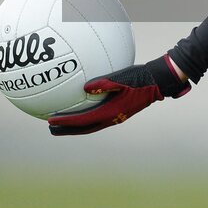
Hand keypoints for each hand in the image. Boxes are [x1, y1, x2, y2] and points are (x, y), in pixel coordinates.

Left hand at [48, 54, 190, 135]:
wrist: (156, 83)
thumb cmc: (140, 78)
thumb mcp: (122, 78)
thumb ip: (104, 83)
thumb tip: (85, 87)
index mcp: (111, 113)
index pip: (84, 120)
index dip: (67, 122)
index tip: (52, 120)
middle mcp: (111, 118)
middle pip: (84, 128)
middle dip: (67, 129)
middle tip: (51, 128)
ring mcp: (114, 117)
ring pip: (90, 125)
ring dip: (75, 126)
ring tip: (61, 123)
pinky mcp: (117, 112)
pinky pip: (96, 118)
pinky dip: (85, 118)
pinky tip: (79, 109)